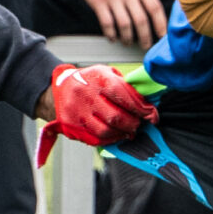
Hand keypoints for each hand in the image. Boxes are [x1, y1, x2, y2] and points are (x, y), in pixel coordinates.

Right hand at [34, 64, 157, 166]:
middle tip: (139, 124)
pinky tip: (116, 135)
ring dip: (122, 134)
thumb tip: (146, 105)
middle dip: (133, 123)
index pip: (123, 95)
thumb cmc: (89, 81)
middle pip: (115, 117)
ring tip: (129, 131)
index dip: (141, 108)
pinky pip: (94, 139)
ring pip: (105, 131)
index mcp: (97, 79)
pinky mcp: (71, 126)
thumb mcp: (107, 74)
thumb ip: (125, 87)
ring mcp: (76, 112)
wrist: (60, 88)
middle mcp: (84, 95)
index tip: (152, 115)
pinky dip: (110, 139)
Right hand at [65, 0, 166, 48]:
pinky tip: (113, 37)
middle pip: (141, 20)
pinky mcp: (97, 2)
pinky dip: (111, 34)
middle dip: (145, 37)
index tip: (162, 35)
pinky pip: (107, 23)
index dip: (161, 24)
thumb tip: (152, 12)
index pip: (155, 7)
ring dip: (128, 38)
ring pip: (125, 25)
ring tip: (128, 42)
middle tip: (146, 46)